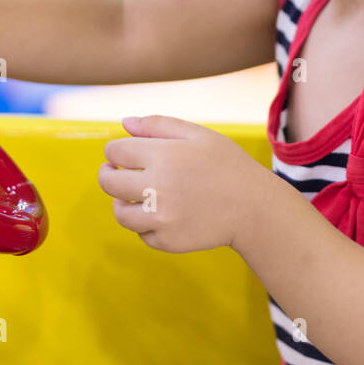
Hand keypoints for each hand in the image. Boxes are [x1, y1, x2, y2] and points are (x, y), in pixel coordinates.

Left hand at [97, 114, 271, 253]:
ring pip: (120, 212)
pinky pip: (141, 233)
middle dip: (108, 174)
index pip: (115, 152)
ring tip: (136, 195)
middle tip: (115, 173)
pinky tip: (160, 213)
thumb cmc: (226, 165)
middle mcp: (157, 188)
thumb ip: (158, 125)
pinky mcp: (167, 241)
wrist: (254, 207)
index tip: (123, 154)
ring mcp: (161, 218)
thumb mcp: (197, 134)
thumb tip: (124, 123)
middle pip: (109, 182)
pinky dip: (145, 224)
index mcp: (163, 156)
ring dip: (122, 202)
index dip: (116, 150)